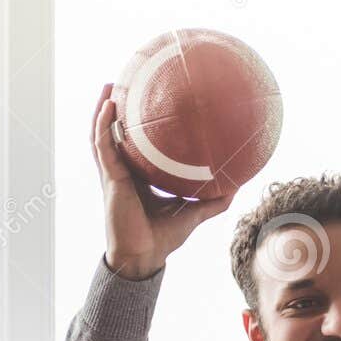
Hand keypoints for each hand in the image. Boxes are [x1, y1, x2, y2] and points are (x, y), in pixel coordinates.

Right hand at [90, 83, 235, 280]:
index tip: (144, 106)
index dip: (135, 128)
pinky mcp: (109, 178)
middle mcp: (122, 172)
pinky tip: (110, 107)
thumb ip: (214, 200)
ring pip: (101, 135)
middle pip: (114, 135)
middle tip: (122, 85)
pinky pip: (103, 146)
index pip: (134, 147)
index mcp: (138, 178)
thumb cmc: (164, 237)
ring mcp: (112, 174)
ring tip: (109, 87)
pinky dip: (103, 125)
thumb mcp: (194, 212)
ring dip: (102, 110)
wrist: (144, 255)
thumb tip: (239, 184)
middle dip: (114, 112)